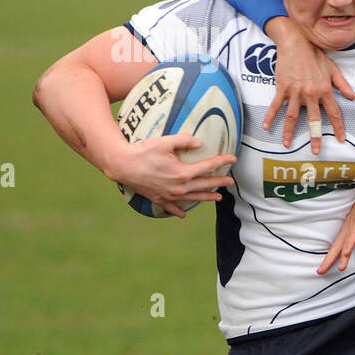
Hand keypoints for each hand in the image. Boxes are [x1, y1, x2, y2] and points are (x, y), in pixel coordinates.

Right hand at [109, 134, 235, 218]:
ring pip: (193, 198)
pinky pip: (172, 208)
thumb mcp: (165, 141)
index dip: (222, 161)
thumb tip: (200, 143)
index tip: (233, 158)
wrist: (121, 165)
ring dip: (207, 197)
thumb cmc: (143, 151)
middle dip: (219, 182)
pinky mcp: (159, 199)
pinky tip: (184, 214)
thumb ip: (184, 140)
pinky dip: (179, 211)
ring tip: (218, 197)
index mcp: (183, 173)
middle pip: (205, 184)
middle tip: (231, 181)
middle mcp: (179, 187)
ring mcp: (169, 195)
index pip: (208, 167)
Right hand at [264, 18, 354, 154]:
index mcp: (325, 91)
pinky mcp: (282, 88)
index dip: (338, 127)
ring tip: (287, 145)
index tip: (341, 140)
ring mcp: (296, 92)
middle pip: (314, 120)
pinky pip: (276, 106)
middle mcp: (311, 94)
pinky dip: (271, 117)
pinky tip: (266, 127)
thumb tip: (354, 97)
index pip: (334, 113)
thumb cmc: (315, 55)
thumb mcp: (332, 69)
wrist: (296, 43)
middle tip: (316, 152)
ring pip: (293, 116)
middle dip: (315, 137)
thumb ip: (343, 85)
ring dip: (289, 132)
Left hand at [317, 176, 354, 273]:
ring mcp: (354, 222)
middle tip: (320, 272)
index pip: (340, 247)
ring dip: (339, 255)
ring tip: (335, 267)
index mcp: (351, 230)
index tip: (325, 269)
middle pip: (337, 246)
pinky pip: (354, 233)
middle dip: (329, 260)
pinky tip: (345, 252)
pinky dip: (349, 243)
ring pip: (344, 241)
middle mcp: (349, 227)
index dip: (333, 258)